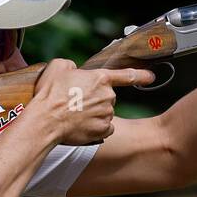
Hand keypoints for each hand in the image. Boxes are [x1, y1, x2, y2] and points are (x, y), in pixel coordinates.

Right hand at [28, 59, 155, 145]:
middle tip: (76, 102)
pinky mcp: (103, 130)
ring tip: (75, 115)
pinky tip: (82, 126)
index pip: (126, 75)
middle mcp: (108, 96)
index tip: (151, 77)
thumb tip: (75, 71)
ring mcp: (107, 114)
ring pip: (105, 113)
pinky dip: (95, 128)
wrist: (46, 121)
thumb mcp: (58, 67)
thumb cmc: (50, 94)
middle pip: (107, 97)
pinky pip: (104, 128)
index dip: (141, 75)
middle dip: (95, 99)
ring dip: (94, 114)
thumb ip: (72, 66)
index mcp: (100, 78)